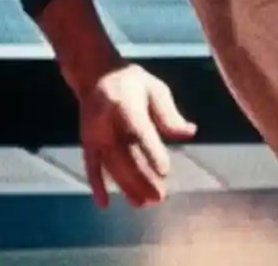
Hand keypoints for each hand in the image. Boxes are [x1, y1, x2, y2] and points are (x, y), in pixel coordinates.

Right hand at [77, 62, 196, 208]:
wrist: (94, 73)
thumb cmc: (132, 82)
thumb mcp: (155, 89)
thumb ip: (170, 114)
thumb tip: (190, 133)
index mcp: (125, 104)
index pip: (140, 132)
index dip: (152, 152)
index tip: (165, 172)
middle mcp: (106, 121)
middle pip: (124, 155)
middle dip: (141, 178)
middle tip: (160, 197)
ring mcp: (94, 133)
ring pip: (110, 166)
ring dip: (126, 186)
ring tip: (144, 203)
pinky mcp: (87, 142)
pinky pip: (91, 167)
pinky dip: (96, 185)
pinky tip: (104, 204)